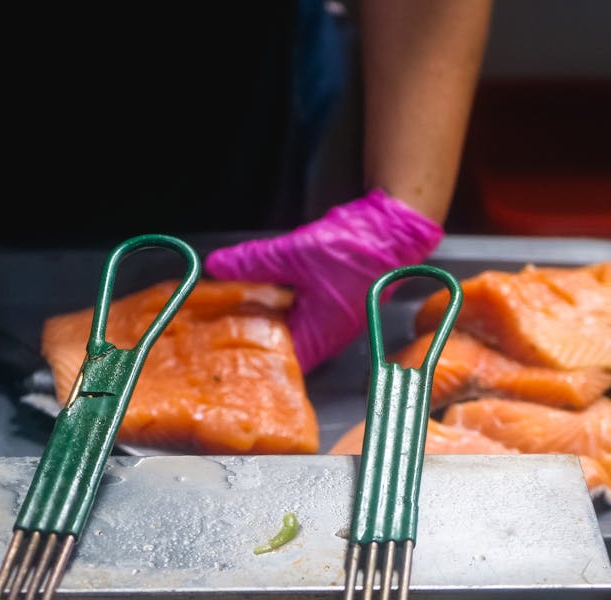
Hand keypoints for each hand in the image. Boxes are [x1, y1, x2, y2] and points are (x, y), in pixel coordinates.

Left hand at [205, 189, 442, 371]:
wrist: (394, 227)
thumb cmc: (355, 248)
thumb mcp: (294, 253)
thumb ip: (253, 261)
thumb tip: (216, 265)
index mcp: (321, 334)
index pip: (279, 361)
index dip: (251, 358)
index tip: (220, 348)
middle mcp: (328, 335)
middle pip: (282, 347)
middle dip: (251, 339)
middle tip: (216, 329)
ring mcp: (331, 320)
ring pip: (289, 329)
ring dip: (263, 321)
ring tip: (229, 313)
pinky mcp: (332, 303)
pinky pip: (298, 313)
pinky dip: (277, 306)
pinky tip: (257, 294)